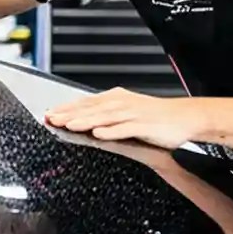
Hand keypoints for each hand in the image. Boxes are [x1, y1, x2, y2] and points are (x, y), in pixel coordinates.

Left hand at [44, 87, 200, 148]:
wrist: (184, 117)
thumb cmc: (156, 116)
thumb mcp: (127, 111)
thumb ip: (106, 114)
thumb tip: (83, 118)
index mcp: (116, 99)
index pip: (86, 102)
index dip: (66, 107)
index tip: (48, 113)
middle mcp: (121, 104)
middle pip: (90, 108)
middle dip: (69, 114)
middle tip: (50, 119)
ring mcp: (133, 114)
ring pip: (104, 117)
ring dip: (85, 120)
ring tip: (68, 125)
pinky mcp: (144, 126)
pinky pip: (125, 128)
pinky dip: (111, 131)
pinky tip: (99, 134)